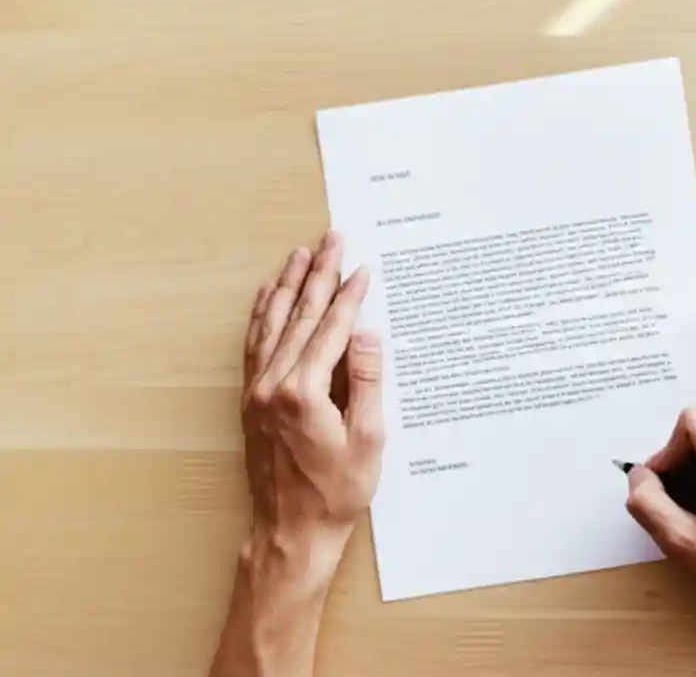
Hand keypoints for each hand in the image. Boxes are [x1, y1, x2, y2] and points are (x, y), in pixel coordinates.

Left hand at [211, 231, 384, 676]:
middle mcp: (274, 385)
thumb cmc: (336, 492)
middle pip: (300, 316)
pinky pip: (255, 344)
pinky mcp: (252, 400)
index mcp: (305, 392)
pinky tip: (269, 295)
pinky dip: (262, 314)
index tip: (364, 268)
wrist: (291, 530)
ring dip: (289, 285)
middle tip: (332, 239)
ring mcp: (258, 391)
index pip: (331, 329)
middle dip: (319, 275)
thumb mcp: (369, 439)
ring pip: (273, 323)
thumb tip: (366, 333)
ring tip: (301, 253)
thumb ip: (366, 381)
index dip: (350, 296)